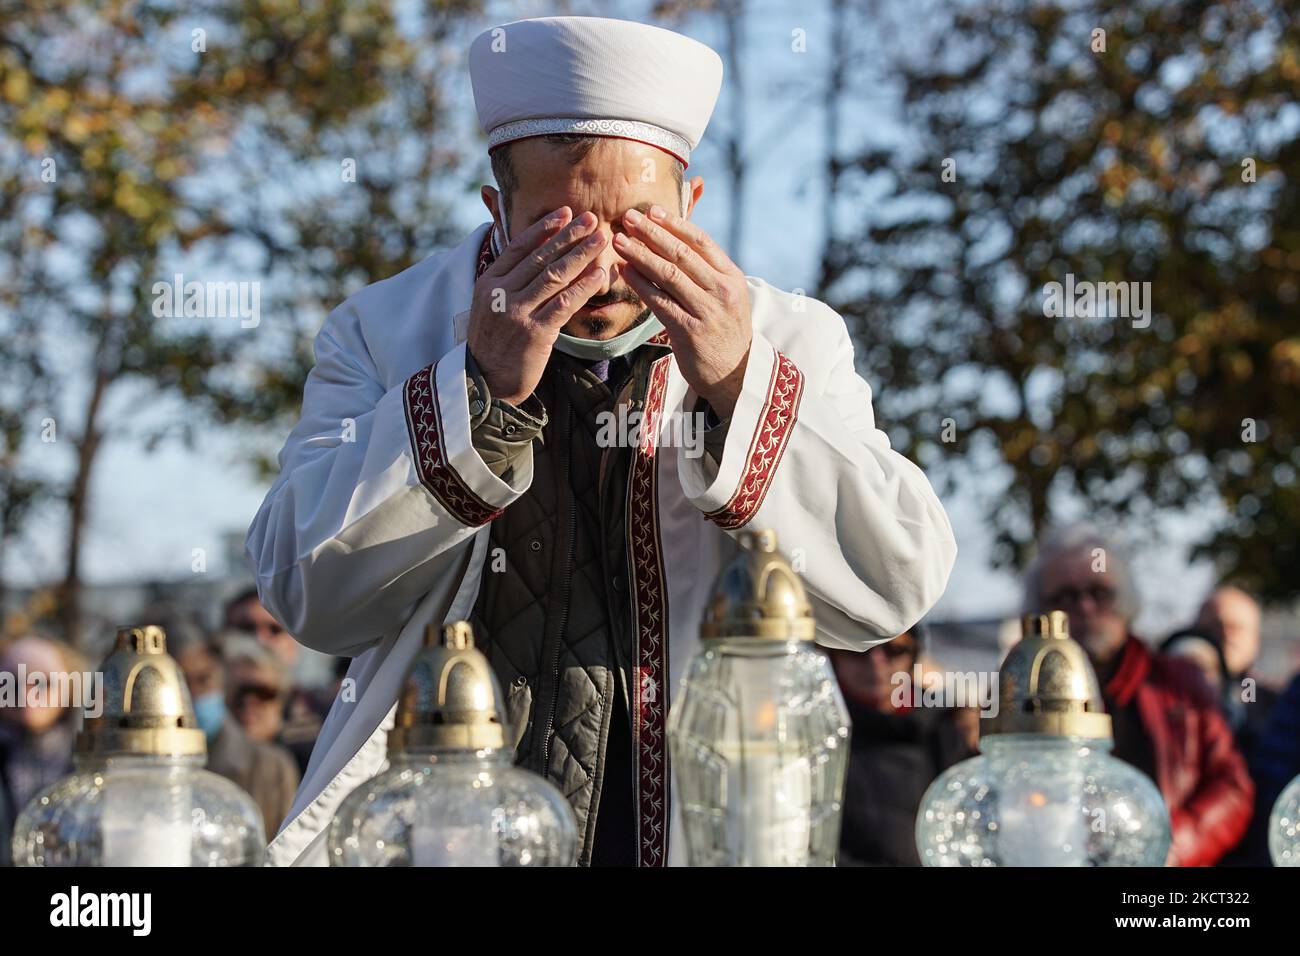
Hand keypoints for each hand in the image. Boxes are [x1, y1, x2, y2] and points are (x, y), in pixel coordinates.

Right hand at [467, 207, 608, 405]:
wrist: (485, 381)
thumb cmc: (494, 341)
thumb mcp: (490, 304)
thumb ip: (508, 278)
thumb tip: (534, 249)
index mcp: (488, 282)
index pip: (519, 247)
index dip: (544, 229)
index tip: (565, 213)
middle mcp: (501, 294)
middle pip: (540, 258)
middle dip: (569, 236)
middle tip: (591, 219)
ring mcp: (517, 313)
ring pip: (554, 276)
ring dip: (581, 255)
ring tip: (601, 240)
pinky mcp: (535, 333)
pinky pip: (564, 304)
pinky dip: (583, 288)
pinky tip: (598, 275)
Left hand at [615, 204, 751, 417]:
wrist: (735, 373)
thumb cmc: (723, 330)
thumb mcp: (726, 296)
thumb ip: (707, 270)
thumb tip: (676, 239)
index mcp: (731, 277)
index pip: (701, 242)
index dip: (674, 224)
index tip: (651, 210)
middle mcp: (721, 291)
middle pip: (682, 254)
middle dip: (652, 233)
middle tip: (628, 217)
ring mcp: (707, 311)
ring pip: (668, 275)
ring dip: (640, 255)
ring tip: (619, 241)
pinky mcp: (689, 332)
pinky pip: (659, 302)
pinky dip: (640, 284)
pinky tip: (624, 271)